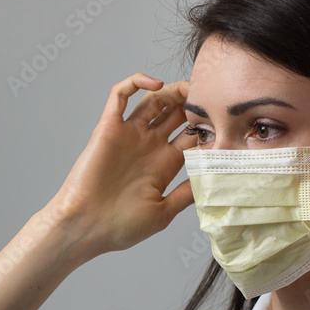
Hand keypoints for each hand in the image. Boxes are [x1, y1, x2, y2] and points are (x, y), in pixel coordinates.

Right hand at [46, 73, 195, 257]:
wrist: (86, 227)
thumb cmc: (120, 227)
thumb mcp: (163, 212)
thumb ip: (186, 193)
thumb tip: (213, 179)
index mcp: (164, 164)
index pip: (192, 136)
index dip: (207, 127)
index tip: (224, 125)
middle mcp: (148, 146)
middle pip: (176, 113)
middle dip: (193, 103)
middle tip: (210, 96)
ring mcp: (129, 135)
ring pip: (153, 100)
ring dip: (172, 90)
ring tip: (189, 87)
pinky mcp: (109, 128)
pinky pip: (120, 95)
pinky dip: (135, 82)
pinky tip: (155, 84)